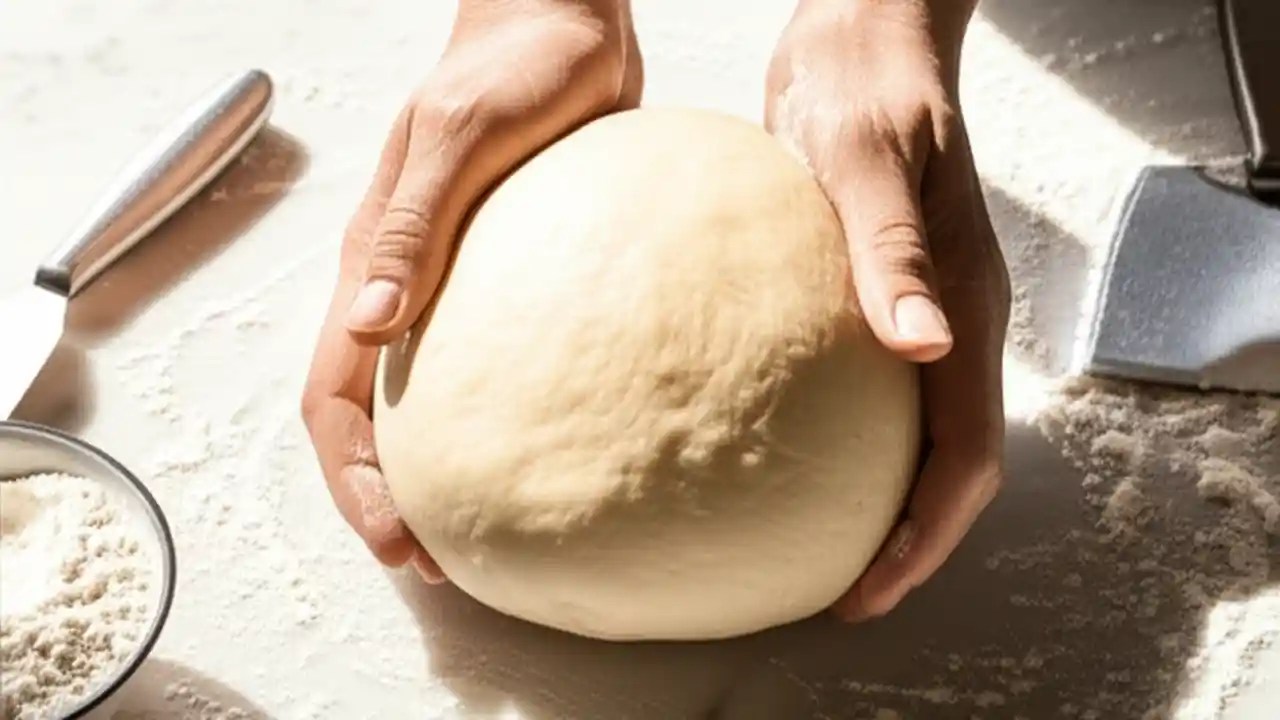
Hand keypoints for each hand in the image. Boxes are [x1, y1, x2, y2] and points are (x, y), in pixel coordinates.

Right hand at [301, 0, 642, 580]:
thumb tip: (372, 324)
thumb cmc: (513, 66)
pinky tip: (541, 448)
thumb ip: (414, 223)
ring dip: (433, 470)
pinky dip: (492, 422)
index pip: (336, 393)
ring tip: (478, 528)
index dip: (353, 474)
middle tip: (435, 561)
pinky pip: (483, 366)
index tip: (396, 536)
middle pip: (366, 416)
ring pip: (420, 401)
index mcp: (373, 261)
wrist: (563, 24)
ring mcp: (448, 286)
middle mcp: (399, 286)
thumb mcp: (461, 136)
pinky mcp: (505, 280)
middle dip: (385, 495)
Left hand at [765, 0, 1010, 620]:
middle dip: (908, 540)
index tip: (871, 587)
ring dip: (883, 500)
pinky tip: (784, 450)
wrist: (861, 36)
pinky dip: (849, 442)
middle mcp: (951, 316)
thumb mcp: (864, 158)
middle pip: (951, 461)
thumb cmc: (864, 86)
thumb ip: (893, 248)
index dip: (926, 533)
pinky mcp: (878, 291)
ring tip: (819, 546)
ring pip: (920, 432)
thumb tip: (926, 346)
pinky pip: (877, 390)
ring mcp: (919, 308)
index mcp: (962, 300)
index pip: (965, 449)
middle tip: (844, 592)